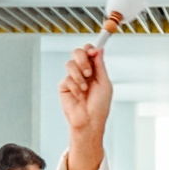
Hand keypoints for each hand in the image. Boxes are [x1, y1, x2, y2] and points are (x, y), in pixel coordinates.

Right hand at [58, 45, 112, 169]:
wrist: (89, 121)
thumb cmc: (100, 106)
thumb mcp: (104, 83)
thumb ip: (100, 66)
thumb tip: (99, 49)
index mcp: (95, 70)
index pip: (90, 52)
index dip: (90, 48)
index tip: (93, 51)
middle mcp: (83, 72)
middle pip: (77, 52)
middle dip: (82, 59)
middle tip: (89, 72)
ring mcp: (73, 78)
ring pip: (70, 64)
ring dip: (79, 75)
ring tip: (85, 88)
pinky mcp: (64, 86)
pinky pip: (67, 78)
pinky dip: (75, 87)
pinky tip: (79, 96)